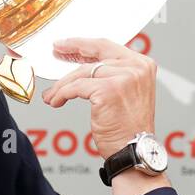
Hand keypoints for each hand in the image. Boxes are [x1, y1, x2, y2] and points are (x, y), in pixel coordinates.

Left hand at [40, 38, 157, 159]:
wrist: (134, 150)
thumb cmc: (129, 127)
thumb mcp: (128, 91)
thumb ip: (113, 74)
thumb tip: (85, 65)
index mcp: (142, 64)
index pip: (107, 46)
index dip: (83, 44)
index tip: (66, 44)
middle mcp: (136, 68)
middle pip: (93, 57)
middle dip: (70, 55)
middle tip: (55, 52)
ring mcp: (123, 77)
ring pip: (82, 73)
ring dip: (62, 85)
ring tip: (52, 95)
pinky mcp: (108, 90)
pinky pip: (76, 87)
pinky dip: (62, 94)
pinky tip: (56, 101)